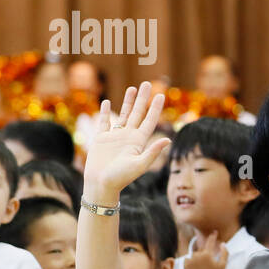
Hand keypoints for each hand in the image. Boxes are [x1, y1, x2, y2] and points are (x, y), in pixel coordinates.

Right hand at [83, 83, 172, 203]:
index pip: (150, 120)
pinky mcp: (100, 139)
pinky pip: (104, 122)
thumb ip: (152, 152)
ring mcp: (115, 137)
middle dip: (142, 99)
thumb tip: (167, 140)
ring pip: (123, 114)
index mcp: (139, 141)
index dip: (155, 108)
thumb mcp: (139, 165)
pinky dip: (105, 113)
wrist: (101, 185)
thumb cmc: (121, 178)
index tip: (161, 95)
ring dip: (128, 102)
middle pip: (138, 113)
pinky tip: (108, 103)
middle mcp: (128, 137)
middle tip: (147, 83)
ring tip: (132, 88)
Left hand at [184, 231, 228, 268]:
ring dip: (199, 258)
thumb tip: (222, 243)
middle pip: (202, 250)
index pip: (210, 241)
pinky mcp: (185, 265)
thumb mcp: (223, 265)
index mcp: (207, 254)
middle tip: (209, 264)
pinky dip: (192, 261)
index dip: (213, 236)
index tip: (214, 232)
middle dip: (206, 254)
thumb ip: (224, 253)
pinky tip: (196, 268)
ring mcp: (190, 260)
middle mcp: (198, 255)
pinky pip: (188, 259)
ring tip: (203, 268)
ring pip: (195, 254)